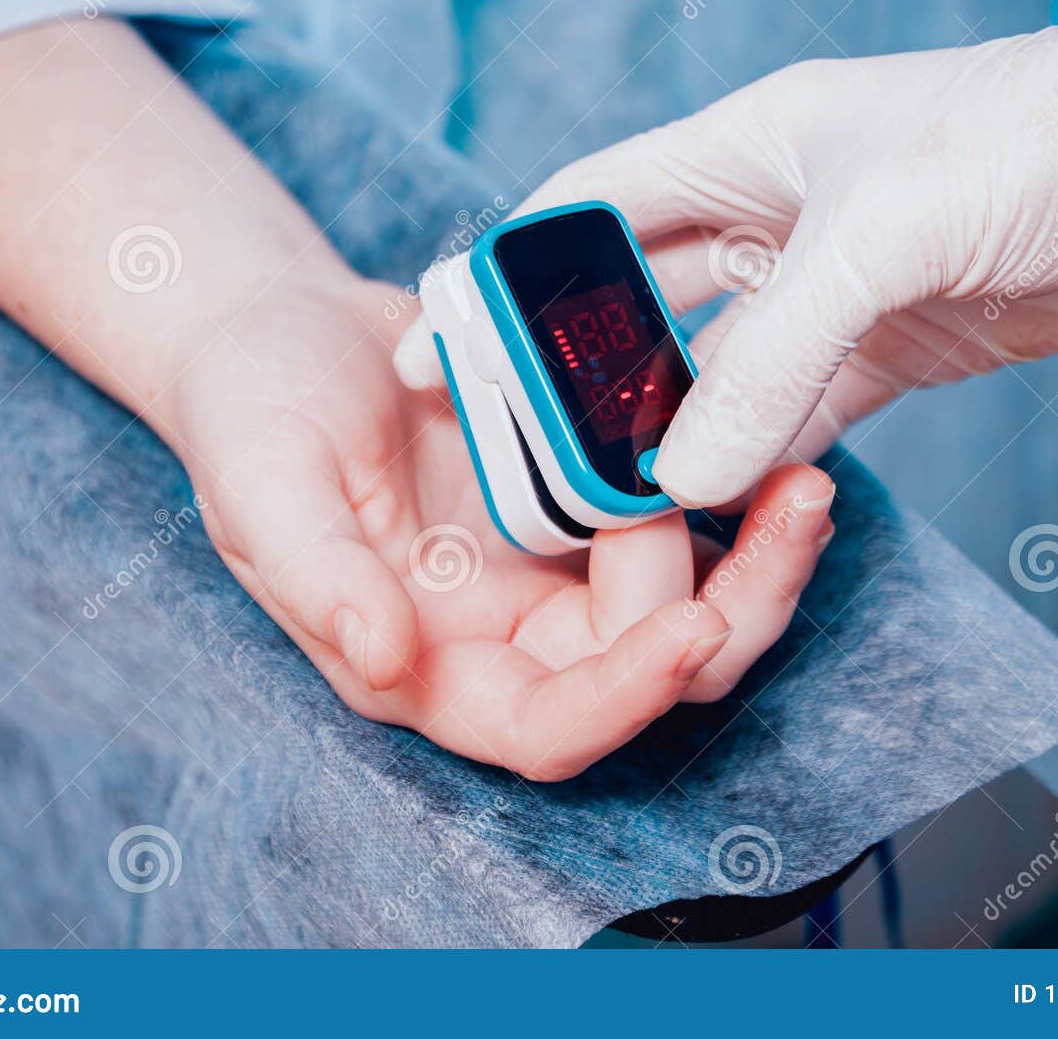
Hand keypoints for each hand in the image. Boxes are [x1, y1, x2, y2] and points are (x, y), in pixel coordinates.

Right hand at [166, 276, 835, 779]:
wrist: (282, 329)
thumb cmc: (250, 411)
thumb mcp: (261, 486)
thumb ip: (316, 579)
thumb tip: (386, 661)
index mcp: (428, 663)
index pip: (545, 727)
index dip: (622, 696)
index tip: (691, 628)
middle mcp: (507, 635)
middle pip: (648, 672)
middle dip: (733, 610)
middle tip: (793, 511)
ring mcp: (556, 569)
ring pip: (689, 603)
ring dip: (757, 559)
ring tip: (806, 481)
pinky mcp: (588, 499)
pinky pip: (686, 521)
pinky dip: (732, 494)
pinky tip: (774, 439)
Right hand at [397, 11, 1057, 506]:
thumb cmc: (1032, 145)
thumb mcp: (881, 234)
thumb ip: (770, 356)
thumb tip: (679, 480)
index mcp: (739, 146)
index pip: (588, 207)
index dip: (510, 273)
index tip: (442, 340)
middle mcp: (767, 218)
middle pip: (635, 301)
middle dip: (576, 371)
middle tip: (514, 451)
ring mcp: (824, 291)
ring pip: (710, 372)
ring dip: (664, 431)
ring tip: (601, 497)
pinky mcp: (882, 350)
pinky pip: (792, 414)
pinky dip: (752, 458)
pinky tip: (712, 503)